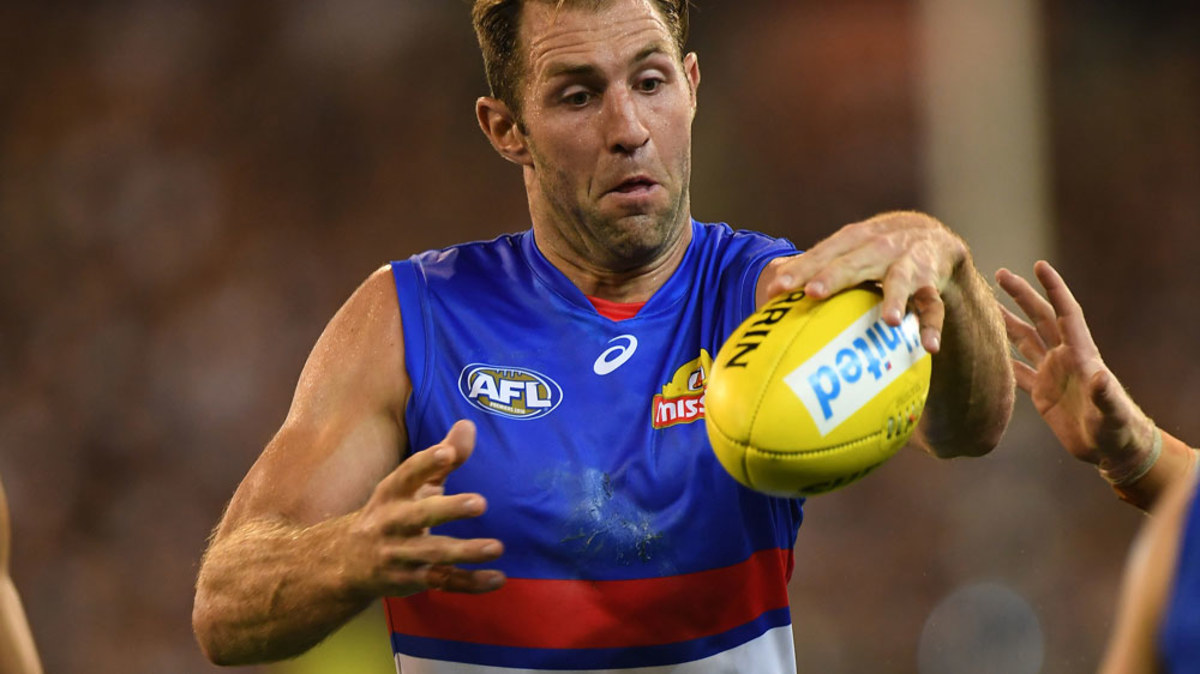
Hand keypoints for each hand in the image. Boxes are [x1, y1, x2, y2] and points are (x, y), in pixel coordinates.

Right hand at [345, 420, 504, 596]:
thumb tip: (469, 425)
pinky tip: (498, 578)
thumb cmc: (392, 512)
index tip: (447, 453)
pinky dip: (470, 583)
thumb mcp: (410, 485)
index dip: (426, 463)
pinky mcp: (411, 581)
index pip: (407, 475)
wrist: (346, 561)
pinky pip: (443, 582)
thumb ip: (442, 458)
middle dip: (448, 510)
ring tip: (497, 546)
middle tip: (480, 503)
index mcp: (391, 494)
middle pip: (419, 516)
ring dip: (464, 552)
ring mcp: (399, 555)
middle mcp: (391, 524)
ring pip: (433, 555)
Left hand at [763, 211, 968, 352]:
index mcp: (852, 241)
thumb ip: (812, 267)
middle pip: (854, 262)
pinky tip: (928, 347)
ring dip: (895, 300)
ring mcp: (907, 265)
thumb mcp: (845, 250)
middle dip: (834, 277)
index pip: (821, 254)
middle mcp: (879, 248)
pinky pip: (933, 307)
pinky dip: (932, 326)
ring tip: (890, 321)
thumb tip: (769, 292)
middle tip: (814, 293)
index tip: (777, 288)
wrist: (930, 233)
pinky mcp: (930, 283)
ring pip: (900, 281)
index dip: (799, 270)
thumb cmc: (872, 249)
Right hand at [995, 261, 1154, 468]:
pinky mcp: (1042, 392)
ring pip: (1024, 339)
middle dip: (1021, 295)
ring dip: (1005, 322)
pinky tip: (983, 352)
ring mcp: (1051, 373)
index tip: (1039, 266)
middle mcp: (1064, 357)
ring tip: (984, 306)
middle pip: (1039, 318)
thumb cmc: (1118, 428)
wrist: (1110, 449)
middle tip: (999, 274)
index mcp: (1080, 354)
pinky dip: (1001, 360)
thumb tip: (1099, 377)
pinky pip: (1017, 370)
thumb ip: (1105, 394)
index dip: (1054, 289)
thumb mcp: (1113, 411)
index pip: (1065, 313)